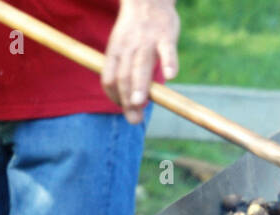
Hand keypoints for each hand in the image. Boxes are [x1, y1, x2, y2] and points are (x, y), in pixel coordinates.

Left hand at [101, 0, 179, 123]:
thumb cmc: (135, 29)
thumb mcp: (122, 46)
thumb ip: (124, 72)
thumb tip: (129, 103)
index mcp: (116, 51)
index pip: (109, 78)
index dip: (114, 96)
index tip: (124, 109)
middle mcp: (128, 48)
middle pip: (124, 76)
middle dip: (127, 99)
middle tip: (134, 119)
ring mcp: (147, 41)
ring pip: (140, 65)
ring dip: (139, 85)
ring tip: (140, 104)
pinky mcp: (165, 36)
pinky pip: (167, 50)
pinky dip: (169, 62)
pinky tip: (171, 75)